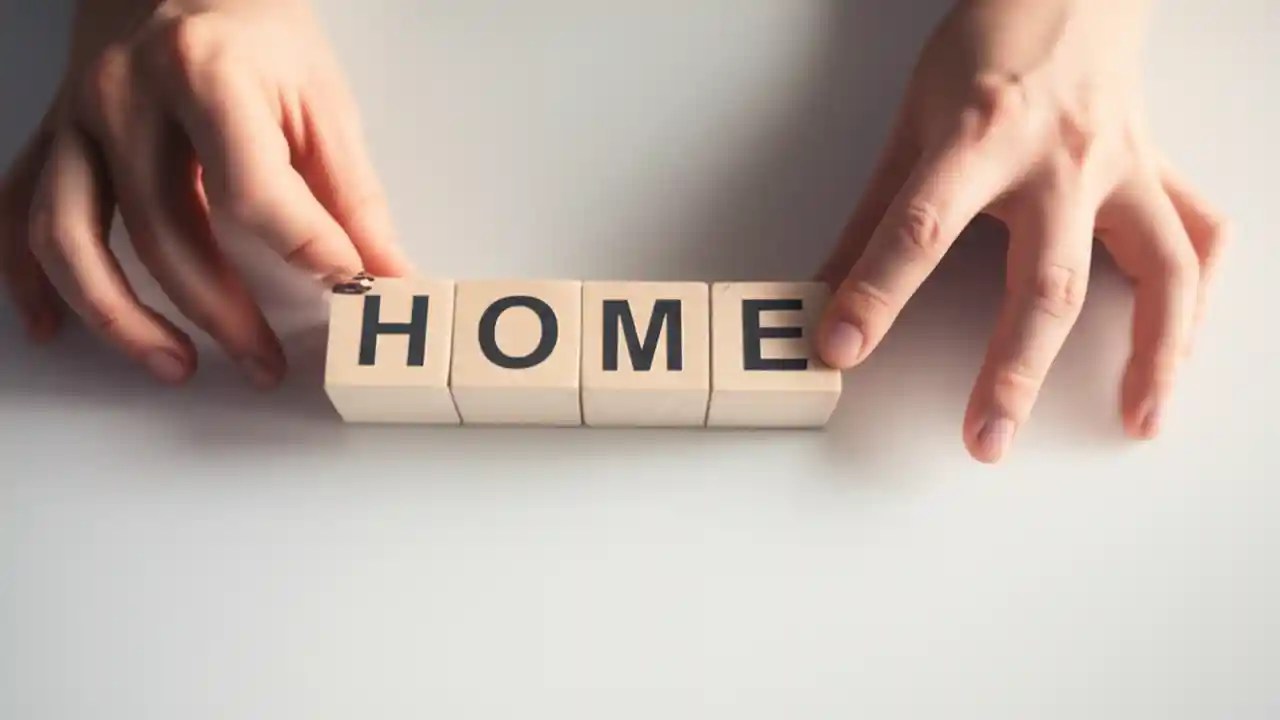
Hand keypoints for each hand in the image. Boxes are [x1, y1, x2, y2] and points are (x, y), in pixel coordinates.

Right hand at [0, 0, 410, 387]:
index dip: (305, 250)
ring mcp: (80, 116)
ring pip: (71, 235)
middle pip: (164, 230)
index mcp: (206, 76)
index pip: (252, 190)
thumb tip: (387, 275)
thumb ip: (353, 195)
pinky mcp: (56, 134)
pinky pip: (23, 212)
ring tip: (173, 365)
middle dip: (220, 314)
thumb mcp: (322, 100)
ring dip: (120, 318)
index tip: (347, 286)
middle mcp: (128, 96)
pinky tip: (57, 329)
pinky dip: (35, 280)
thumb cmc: (259, 30)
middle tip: (264, 363)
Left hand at [815, 0, 1226, 462]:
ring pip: (1156, 271)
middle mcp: (1060, 163)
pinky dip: (1195, 303)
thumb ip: (873, 215)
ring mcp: (1122, 172)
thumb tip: (820, 291)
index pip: (920, 228)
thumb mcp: (911, 125)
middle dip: (1013, 369)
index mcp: (980, 142)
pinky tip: (1173, 355)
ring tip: (1135, 421)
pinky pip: (1200, 242)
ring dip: (1150, 354)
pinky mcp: (1159, 178)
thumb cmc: (986, 54)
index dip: (877, 294)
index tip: (839, 349)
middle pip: (1045, 279)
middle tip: (986, 440)